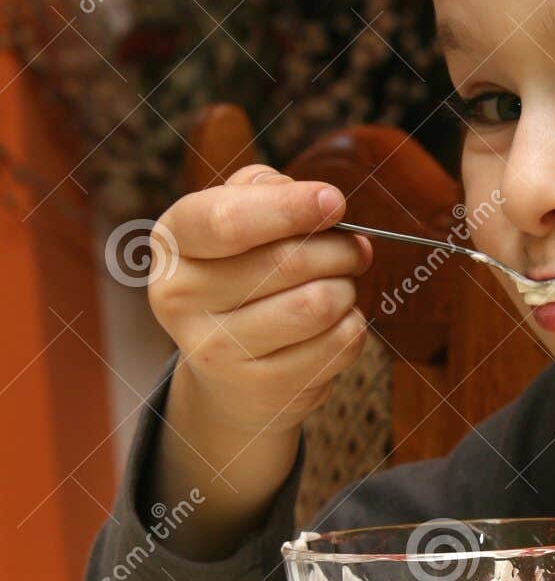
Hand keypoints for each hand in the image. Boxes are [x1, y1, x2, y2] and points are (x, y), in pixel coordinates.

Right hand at [150, 165, 372, 438]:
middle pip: (288, 261)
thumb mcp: (237, 223)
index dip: (290, 208)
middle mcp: (181, 298)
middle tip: (354, 248)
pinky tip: (333, 325)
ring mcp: (217, 351)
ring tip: (339, 286)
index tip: (335, 202)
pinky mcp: (262, 388)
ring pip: (319, 304)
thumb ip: (265, 192)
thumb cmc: (242, 276)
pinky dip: (352, 326)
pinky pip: (339, 344)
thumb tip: (313, 200)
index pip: (228, 222)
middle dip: (340, 248)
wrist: (227, 376)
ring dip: (346, 288)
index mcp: (173, 243)